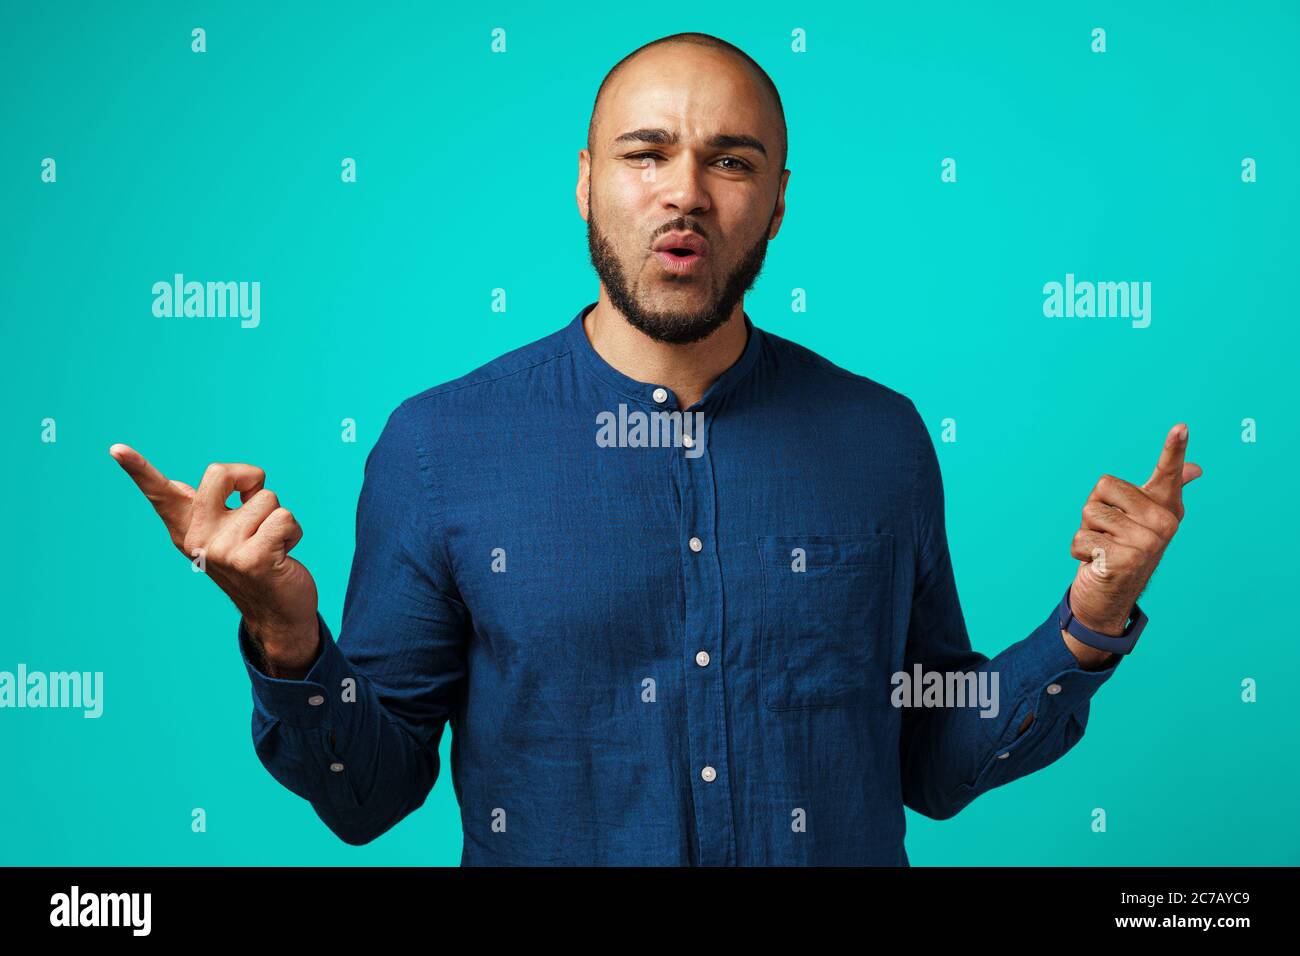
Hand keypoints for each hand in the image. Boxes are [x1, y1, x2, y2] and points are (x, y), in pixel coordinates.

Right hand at [109, 444, 319, 667]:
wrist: (276, 613)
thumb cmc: (253, 562)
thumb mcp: (224, 535)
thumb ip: (204, 510)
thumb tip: (180, 485)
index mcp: (188, 528)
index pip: (159, 493)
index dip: (138, 469)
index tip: (116, 448)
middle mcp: (198, 538)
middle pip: (222, 472)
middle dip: (250, 479)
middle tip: (254, 507)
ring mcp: (223, 550)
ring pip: (267, 498)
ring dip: (279, 518)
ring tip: (270, 545)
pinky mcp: (253, 559)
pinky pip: (284, 518)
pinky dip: (293, 532)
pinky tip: (283, 556)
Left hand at [1068, 423, 1202, 636]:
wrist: (1109, 596)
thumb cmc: (1121, 548)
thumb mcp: (1139, 518)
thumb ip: (1163, 491)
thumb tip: (1195, 469)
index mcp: (1165, 508)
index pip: (1168, 473)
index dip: (1173, 449)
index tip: (1180, 426)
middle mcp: (1162, 524)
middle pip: (1104, 487)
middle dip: (1094, 510)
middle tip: (1109, 534)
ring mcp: (1146, 543)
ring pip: (1090, 513)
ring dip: (1087, 532)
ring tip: (1104, 549)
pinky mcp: (1125, 560)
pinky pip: (1081, 537)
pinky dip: (1080, 551)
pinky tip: (1097, 564)